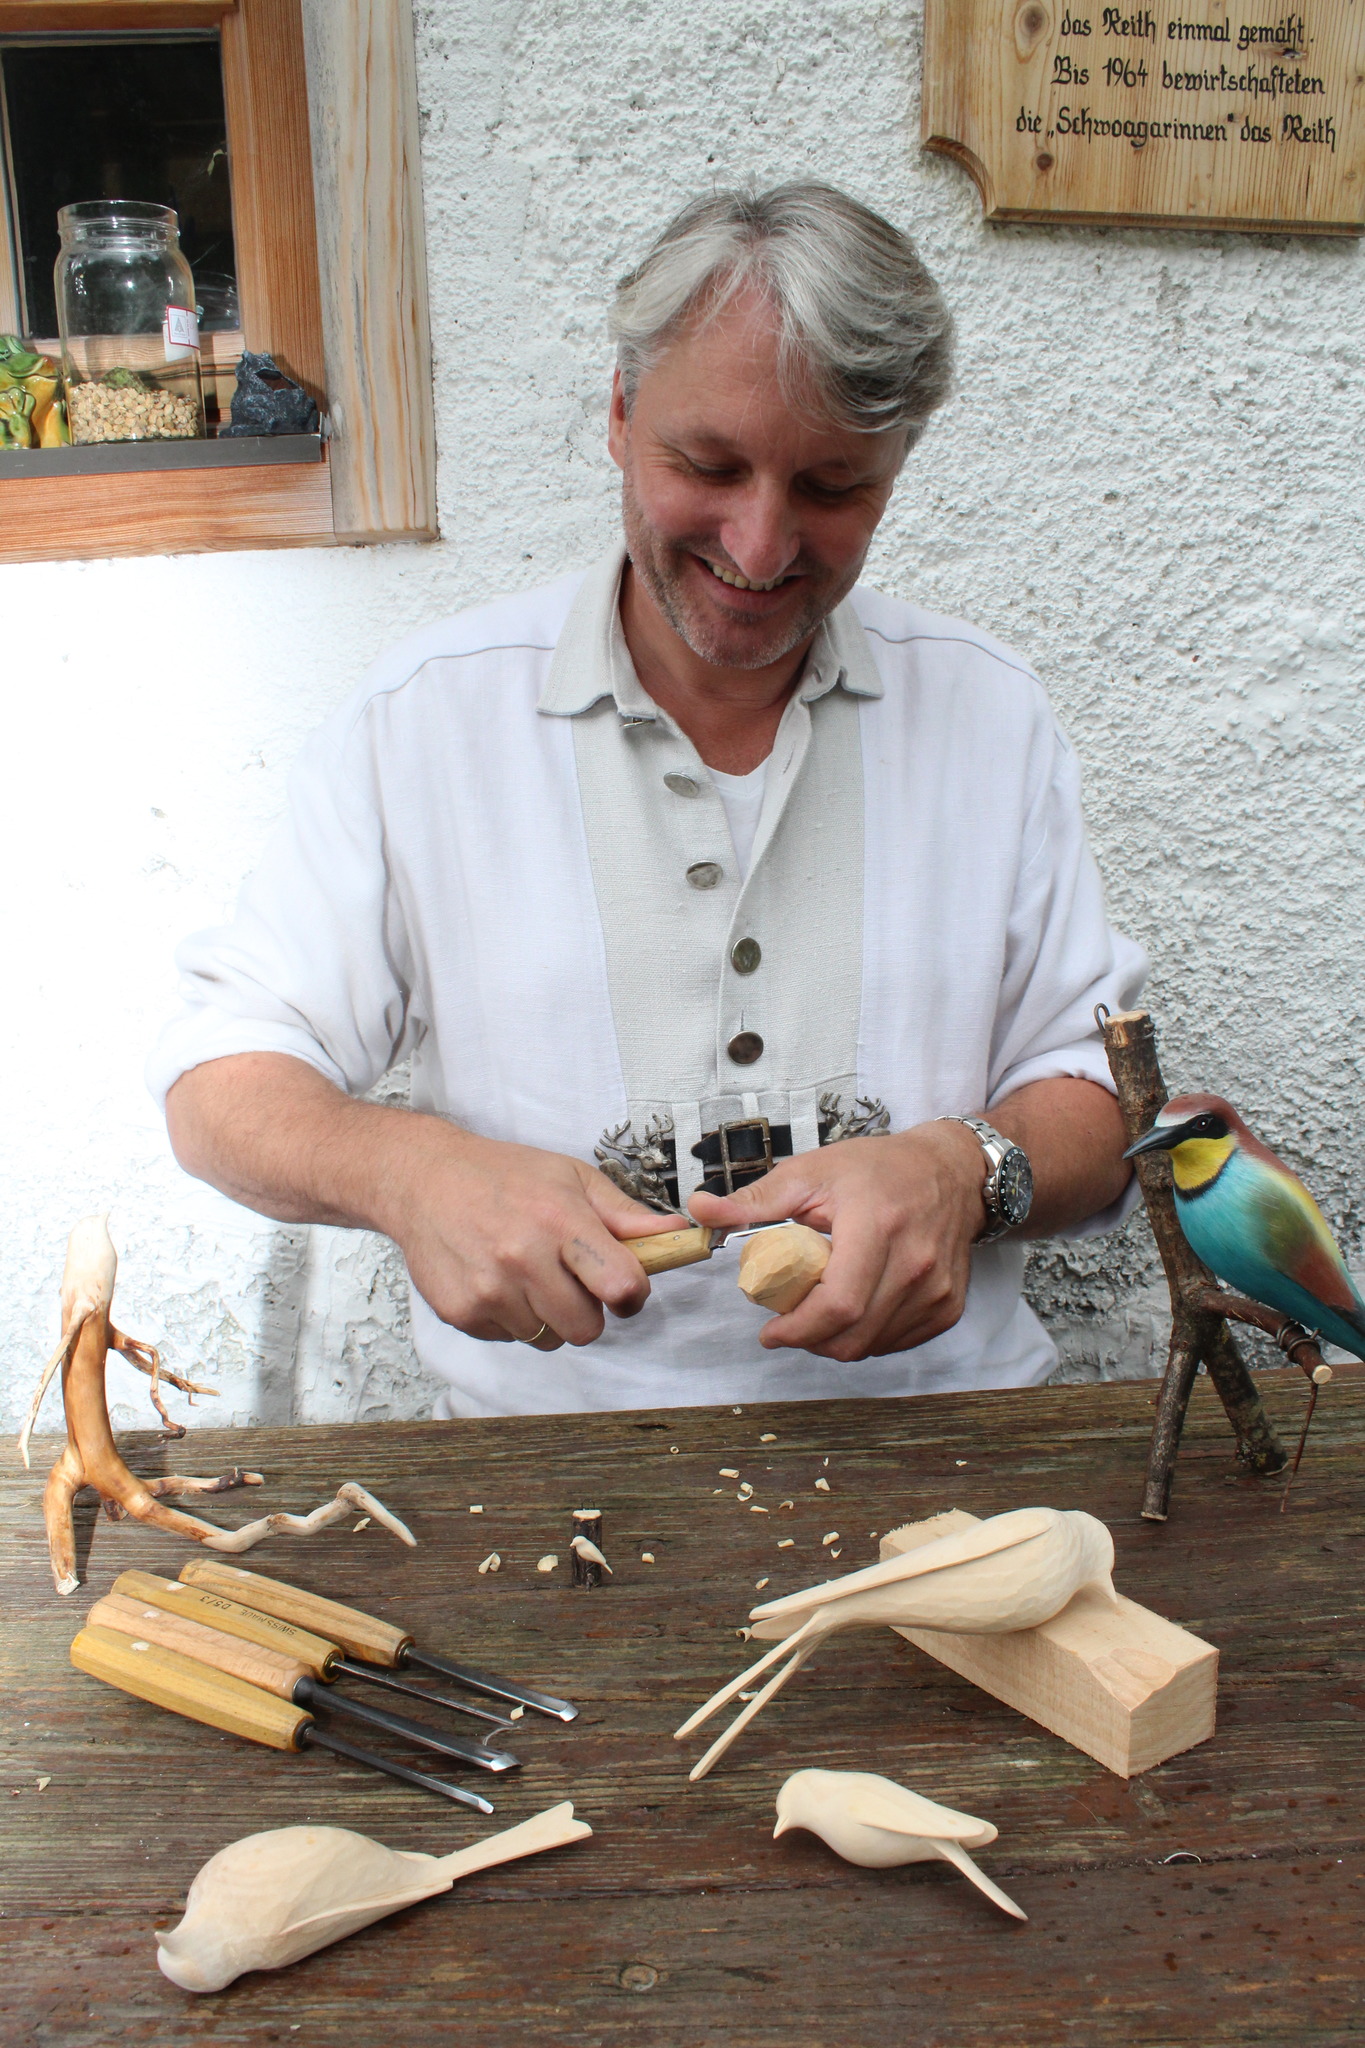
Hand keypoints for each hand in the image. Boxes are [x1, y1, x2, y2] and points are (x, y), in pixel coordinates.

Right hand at [377, 1122, 682, 1349]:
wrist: (424, 1179)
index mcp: (560, 1220)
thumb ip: (624, 1214)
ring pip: (549, 1338)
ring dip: (547, 1315)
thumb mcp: (570, 1178)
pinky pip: (511, 1338)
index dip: (632, 1294)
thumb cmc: (502, 1175)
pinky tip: (498, 1280)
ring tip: (528, 1274)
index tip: (624, 1287)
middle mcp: (522, 1258)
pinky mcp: (462, 1312)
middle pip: (587, 1328)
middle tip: (570, 1280)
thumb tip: (677, 1234)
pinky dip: (512, 1318)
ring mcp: (489, 1289)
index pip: (622, 1286)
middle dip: (587, 1310)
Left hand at [688, 1122, 987, 1360]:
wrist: (950, 1172)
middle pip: (853, 1335)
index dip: (798, 1330)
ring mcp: (937, 1288)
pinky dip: (868, 1337)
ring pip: (874, 1344)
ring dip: (836, 1341)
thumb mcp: (811, 1173)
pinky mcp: (949, 1306)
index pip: (837, 1304)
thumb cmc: (879, 1169)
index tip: (770, 1332)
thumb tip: (702, 1210)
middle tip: (788, 1325)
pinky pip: (897, 1341)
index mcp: (876, 1225)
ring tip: (819, 1312)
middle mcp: (915, 1262)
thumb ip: (754, 1200)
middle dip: (809, 1340)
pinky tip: (854, 1312)